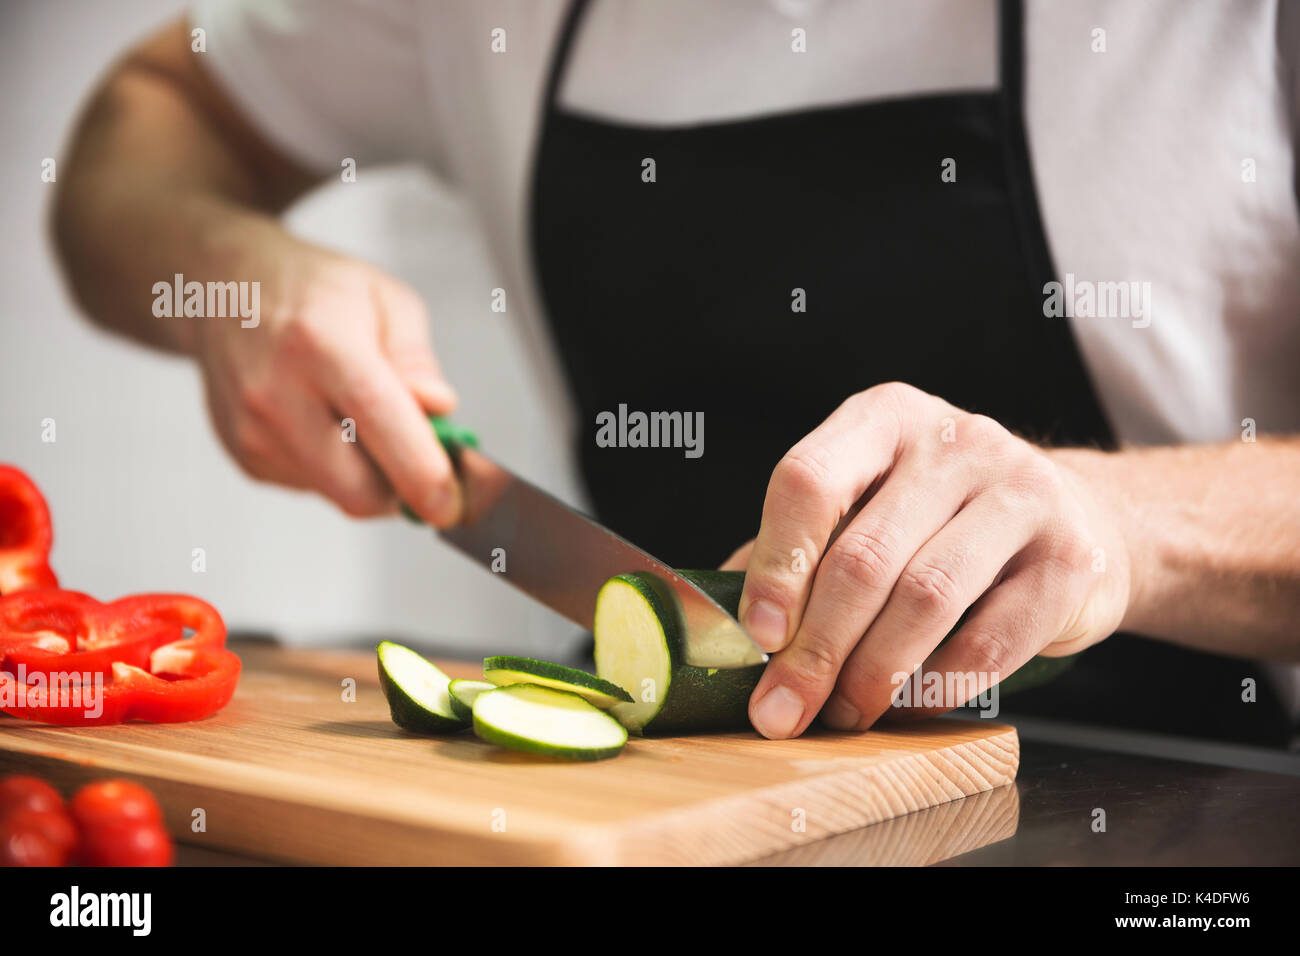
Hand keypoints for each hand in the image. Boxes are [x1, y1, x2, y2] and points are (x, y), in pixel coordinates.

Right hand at [192, 231, 461, 524]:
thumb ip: (417, 360)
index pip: (380, 424)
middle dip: (401, 488)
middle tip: (419, 454)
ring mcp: (252, 430)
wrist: (225, 288)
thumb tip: (438, 410)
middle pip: (356, 488)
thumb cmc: (314, 291)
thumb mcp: (386, 299)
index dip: (422, 473)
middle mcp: (276, 392)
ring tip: (358, 416)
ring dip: (367, 474)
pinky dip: (334, 468)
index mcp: (320, 343)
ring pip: (337, 494)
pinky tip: (323, 420)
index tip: (449, 500)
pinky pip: (311, 488)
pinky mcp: (243, 455)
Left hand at [734, 382, 1131, 737]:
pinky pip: (989, 641)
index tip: (759, 635)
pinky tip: (907, 704)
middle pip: (864, 556)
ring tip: (844, 712)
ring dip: (872, 674)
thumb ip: (800, 547)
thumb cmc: (944, 519)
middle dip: (815, 649)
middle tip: (784, 707)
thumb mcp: (870, 502)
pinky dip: (936, 687)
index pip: (810, 480)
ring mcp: (1021, 493)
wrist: (1083, 520)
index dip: (777, 565)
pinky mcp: (1069, 559)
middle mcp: (955, 441)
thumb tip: (719, 623)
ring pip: (925, 599)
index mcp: (884, 418)